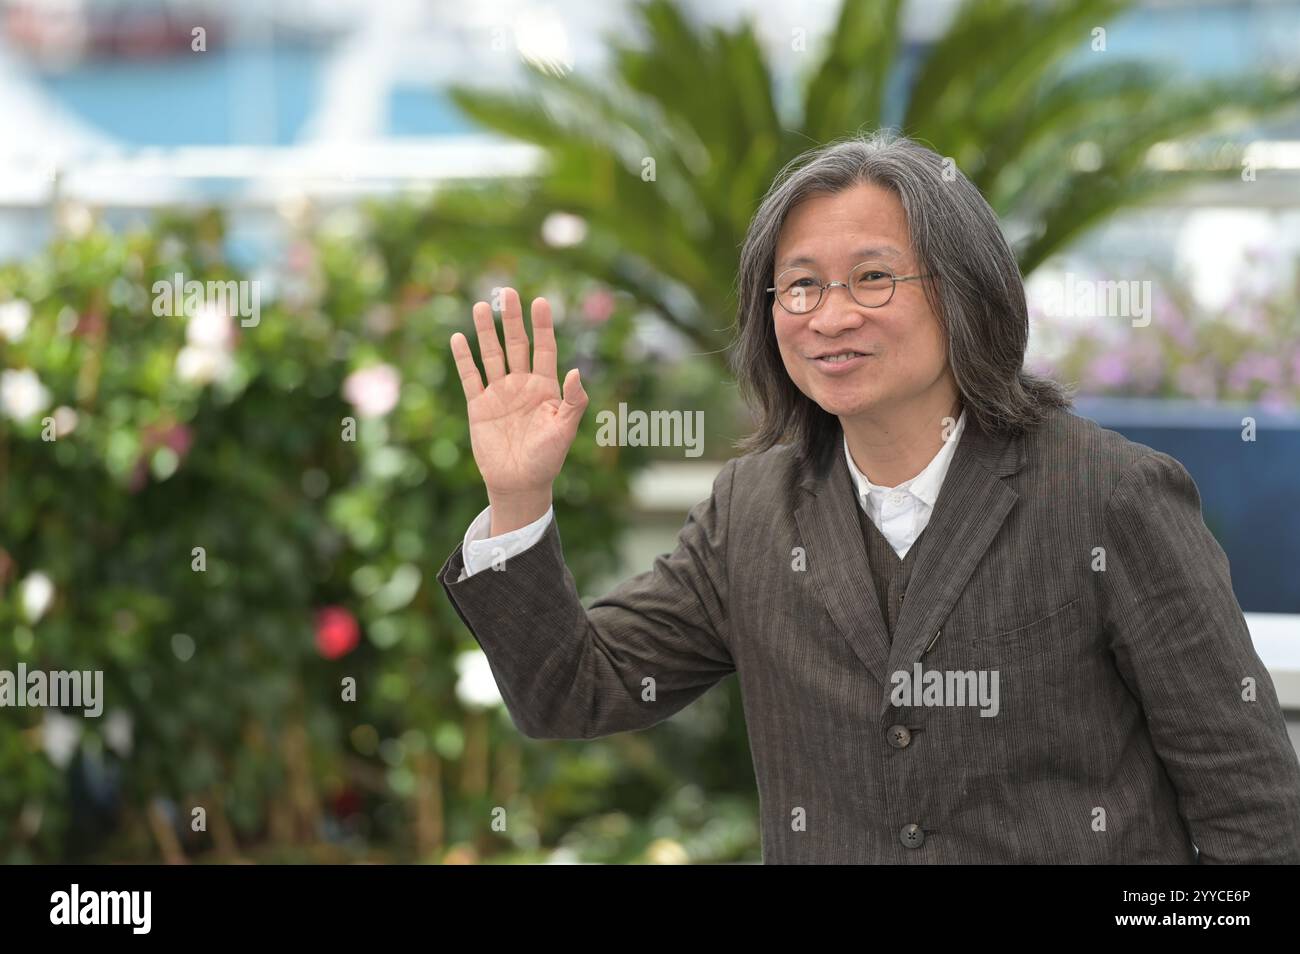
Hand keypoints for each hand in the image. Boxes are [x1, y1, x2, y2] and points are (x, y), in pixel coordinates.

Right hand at [450, 287, 587, 533]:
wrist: (520, 483)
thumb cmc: (548, 458)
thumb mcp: (566, 430)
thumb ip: (573, 402)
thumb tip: (575, 372)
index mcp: (545, 387)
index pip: (544, 348)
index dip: (542, 326)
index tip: (540, 301)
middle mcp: (522, 384)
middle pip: (515, 344)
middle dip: (512, 319)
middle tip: (507, 292)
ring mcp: (499, 393)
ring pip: (491, 355)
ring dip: (486, 331)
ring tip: (480, 305)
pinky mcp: (479, 406)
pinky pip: (471, 377)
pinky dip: (464, 358)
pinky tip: (459, 338)